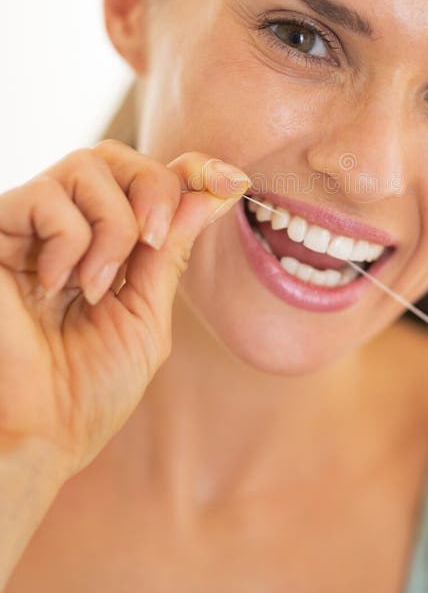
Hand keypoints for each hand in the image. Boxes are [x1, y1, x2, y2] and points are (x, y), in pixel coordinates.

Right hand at [0, 139, 249, 481]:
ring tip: (96, 286)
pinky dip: (69, 239)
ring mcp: (27, 227)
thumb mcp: (145, 317)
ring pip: (87, 165)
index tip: (234, 181)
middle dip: (154, 187)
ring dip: (114, 226)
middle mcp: (64, 228)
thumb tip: (214, 191)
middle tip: (155, 240)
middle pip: (116, 155)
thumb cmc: (84, 391)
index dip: (191, 170)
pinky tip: (55, 285)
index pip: (146, 177)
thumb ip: (171, 253)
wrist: (32, 438)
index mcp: (102, 246)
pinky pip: (47, 197)